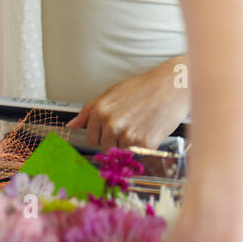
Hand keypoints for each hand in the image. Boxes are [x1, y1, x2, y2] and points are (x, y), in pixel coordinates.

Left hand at [68, 56, 189, 150]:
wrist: (171, 87)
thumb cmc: (143, 88)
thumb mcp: (111, 93)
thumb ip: (88, 111)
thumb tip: (71, 126)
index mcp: (100, 111)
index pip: (91, 138)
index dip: (103, 133)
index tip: (115, 125)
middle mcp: (111, 124)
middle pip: (105, 148)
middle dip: (116, 140)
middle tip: (131, 123)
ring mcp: (127, 135)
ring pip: (121, 152)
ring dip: (129, 144)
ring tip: (141, 124)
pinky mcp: (144, 144)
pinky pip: (137, 154)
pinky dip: (143, 146)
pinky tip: (150, 129)